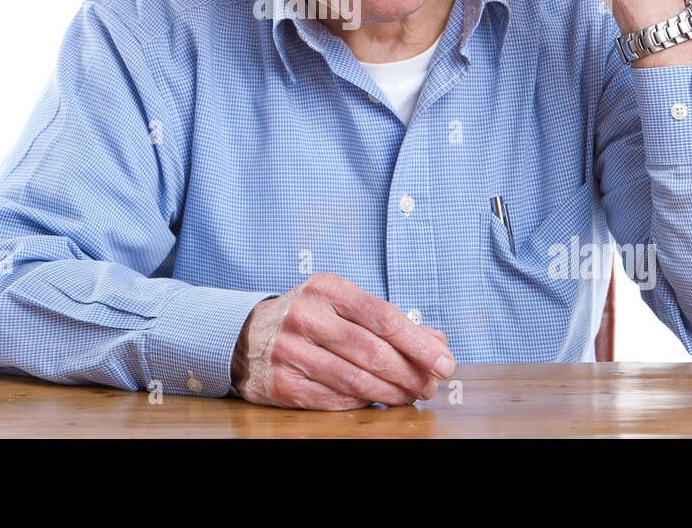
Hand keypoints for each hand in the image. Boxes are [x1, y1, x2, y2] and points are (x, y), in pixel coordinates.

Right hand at [230, 272, 455, 410]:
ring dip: (392, 393)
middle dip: (410, 373)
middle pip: (373, 351)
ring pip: (356, 380)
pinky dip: (362, 403)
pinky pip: (334, 400)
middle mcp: (306, 316)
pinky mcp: (282, 384)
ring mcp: (290, 351)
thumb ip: (389, 321)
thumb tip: (438, 343)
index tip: (445, 362)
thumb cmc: (309, 319)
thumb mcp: (343, 305)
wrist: (246, 336)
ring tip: (410, 395)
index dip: (419, 344)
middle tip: (429, 385)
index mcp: (326, 289)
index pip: (383, 317)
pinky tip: (376, 401)